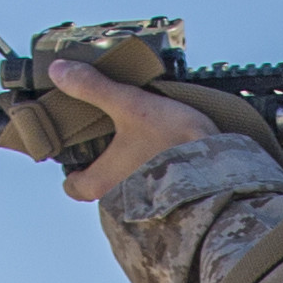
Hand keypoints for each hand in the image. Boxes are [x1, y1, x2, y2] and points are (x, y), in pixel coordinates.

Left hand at [40, 57, 210, 205]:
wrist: (224, 170)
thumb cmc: (175, 143)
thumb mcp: (131, 105)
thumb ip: (94, 88)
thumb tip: (58, 72)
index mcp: (102, 183)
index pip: (73, 187)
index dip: (73, 170)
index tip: (81, 151)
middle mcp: (120, 203)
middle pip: (101, 186)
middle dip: (105, 165)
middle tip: (114, 138)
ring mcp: (146, 211)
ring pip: (127, 190)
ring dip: (131, 171)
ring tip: (144, 142)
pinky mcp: (171, 209)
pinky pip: (154, 196)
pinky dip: (155, 180)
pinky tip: (167, 156)